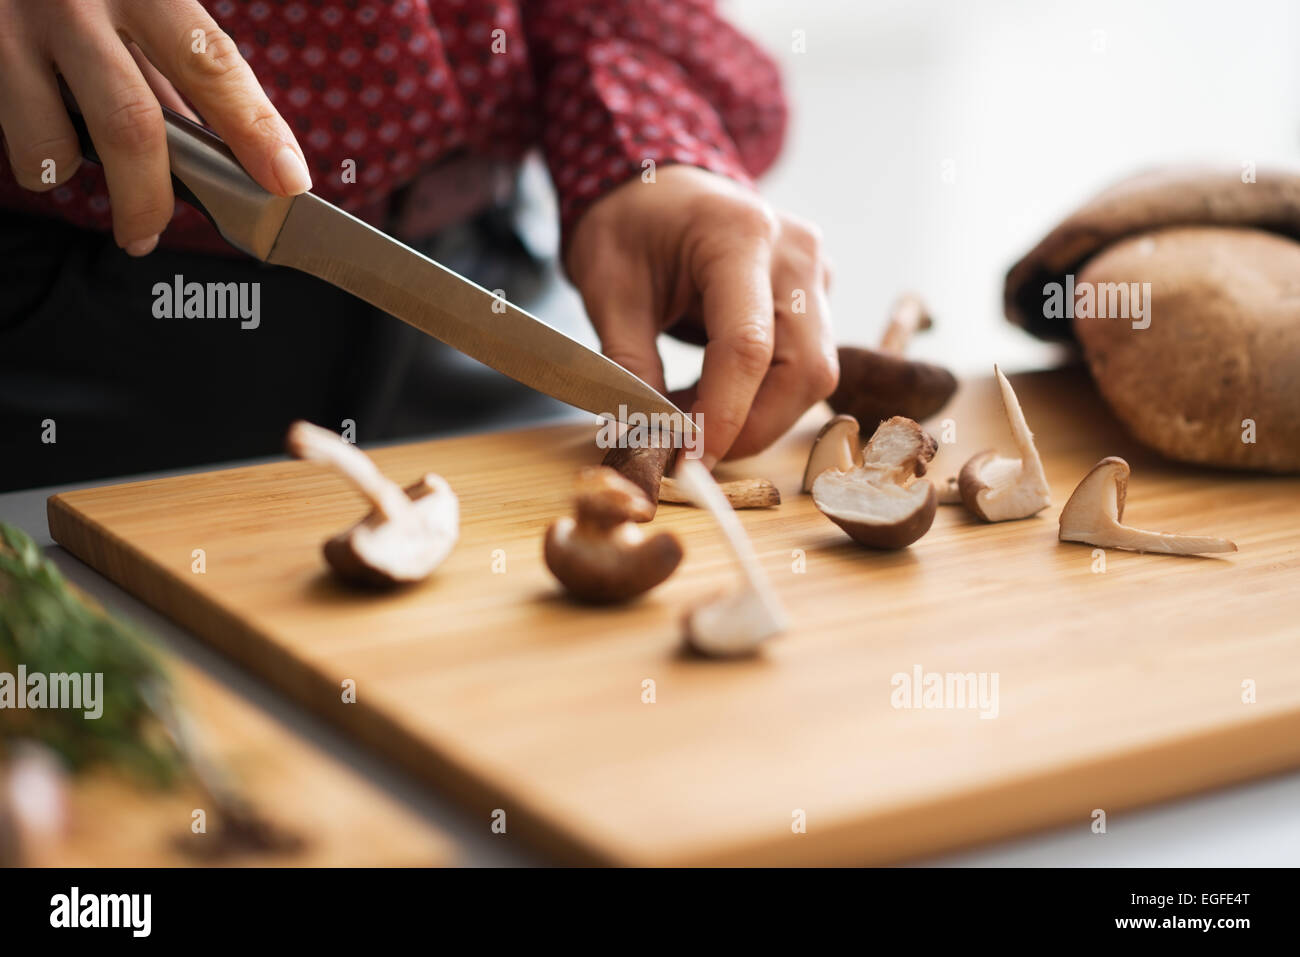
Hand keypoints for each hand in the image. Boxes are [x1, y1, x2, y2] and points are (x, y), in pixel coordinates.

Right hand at [0, 0, 310, 254]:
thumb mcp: (127, 3)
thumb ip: (165, 67)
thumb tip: (219, 146)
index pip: (211, 65)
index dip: (254, 129)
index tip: (287, 179)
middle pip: (133, 123)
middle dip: (148, 198)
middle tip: (147, 233)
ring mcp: (13, 22)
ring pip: (54, 143)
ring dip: (68, 171)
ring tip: (67, 160)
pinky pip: (8, 133)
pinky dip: (31, 152)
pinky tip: (30, 120)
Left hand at [566, 165, 836, 466]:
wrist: (658, 184)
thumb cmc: (629, 224)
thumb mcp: (607, 288)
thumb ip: (627, 363)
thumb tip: (646, 435)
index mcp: (740, 235)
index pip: (748, 345)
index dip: (724, 414)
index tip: (691, 459)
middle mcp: (795, 253)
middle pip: (803, 369)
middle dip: (750, 426)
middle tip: (691, 450)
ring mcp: (816, 274)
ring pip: (814, 375)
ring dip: (757, 415)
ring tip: (694, 414)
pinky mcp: (817, 298)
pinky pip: (805, 365)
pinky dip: (762, 396)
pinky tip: (714, 393)